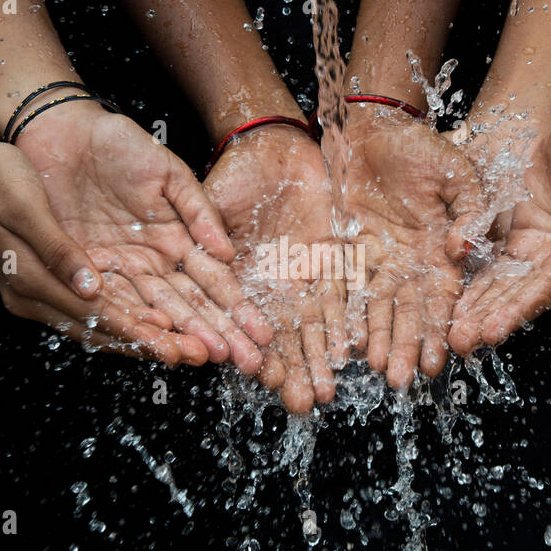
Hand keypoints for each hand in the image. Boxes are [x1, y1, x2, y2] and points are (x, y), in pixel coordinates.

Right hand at [0, 130, 186, 357]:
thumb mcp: (28, 210)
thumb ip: (59, 251)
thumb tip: (90, 288)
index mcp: (28, 280)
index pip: (90, 314)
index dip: (133, 329)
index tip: (171, 341)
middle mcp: (32, 297)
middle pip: (98, 330)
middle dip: (146, 344)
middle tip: (192, 354)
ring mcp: (37, 294)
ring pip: (96, 326)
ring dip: (139, 338)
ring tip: (181, 348)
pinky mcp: (46, 285)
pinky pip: (89, 312)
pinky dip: (121, 320)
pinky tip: (151, 324)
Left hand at [13, 101, 271, 371]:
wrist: (60, 130)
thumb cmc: (115, 142)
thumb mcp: (167, 171)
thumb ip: (198, 210)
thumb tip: (228, 253)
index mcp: (176, 238)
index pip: (214, 281)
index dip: (238, 308)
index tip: (262, 333)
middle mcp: (151, 261)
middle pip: (190, 305)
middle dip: (220, 333)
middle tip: (247, 361)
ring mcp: (120, 269)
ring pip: (156, 311)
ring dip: (182, 336)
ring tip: (206, 358)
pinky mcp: (85, 270)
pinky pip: (113, 302)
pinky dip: (136, 325)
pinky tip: (160, 344)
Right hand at [205, 126, 345, 412]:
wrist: (273, 147)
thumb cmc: (235, 172)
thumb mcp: (207, 201)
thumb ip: (203, 231)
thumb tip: (204, 256)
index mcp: (234, 278)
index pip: (240, 322)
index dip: (249, 348)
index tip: (258, 376)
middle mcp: (269, 286)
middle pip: (281, 335)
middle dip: (292, 370)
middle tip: (301, 404)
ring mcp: (300, 276)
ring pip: (312, 325)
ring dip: (319, 359)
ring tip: (325, 393)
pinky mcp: (330, 259)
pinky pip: (339, 296)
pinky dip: (344, 323)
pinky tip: (347, 353)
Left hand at [340, 106, 483, 388]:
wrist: (370, 123)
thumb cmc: (420, 144)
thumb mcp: (457, 171)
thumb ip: (470, 208)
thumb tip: (461, 249)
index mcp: (441, 249)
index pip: (443, 297)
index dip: (443, 328)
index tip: (446, 357)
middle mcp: (408, 262)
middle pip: (407, 312)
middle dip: (405, 346)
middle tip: (401, 380)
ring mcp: (375, 258)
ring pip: (374, 307)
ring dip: (375, 339)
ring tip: (374, 371)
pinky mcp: (343, 248)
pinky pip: (341, 286)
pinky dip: (341, 312)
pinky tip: (341, 340)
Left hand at [448, 113, 550, 353]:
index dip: (522, 308)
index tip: (495, 328)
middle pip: (522, 295)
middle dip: (491, 319)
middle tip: (461, 342)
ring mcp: (533, 251)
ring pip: (500, 286)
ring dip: (475, 310)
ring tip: (450, 335)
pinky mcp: (510, 236)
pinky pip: (486, 262)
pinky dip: (468, 282)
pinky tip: (447, 304)